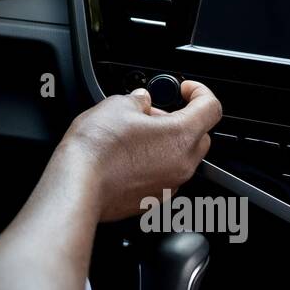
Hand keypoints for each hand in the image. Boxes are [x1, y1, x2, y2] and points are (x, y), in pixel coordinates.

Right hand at [53, 80, 221, 221]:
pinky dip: (154, 164)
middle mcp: (183, 163)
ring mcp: (170, 185)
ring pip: (181, 158)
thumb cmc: (96, 149)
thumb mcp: (116, 105)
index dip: (200, 92)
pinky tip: (128, 157)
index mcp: (181, 135)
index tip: (186, 89)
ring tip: (135, 135)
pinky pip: (164, 176)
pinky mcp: (153, 200)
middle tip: (152, 113)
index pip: (211, 107)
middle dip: (181, 120)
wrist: (78, 186)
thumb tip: (142, 101)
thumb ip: (139, 100)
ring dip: (166, 144)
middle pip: (199, 136)